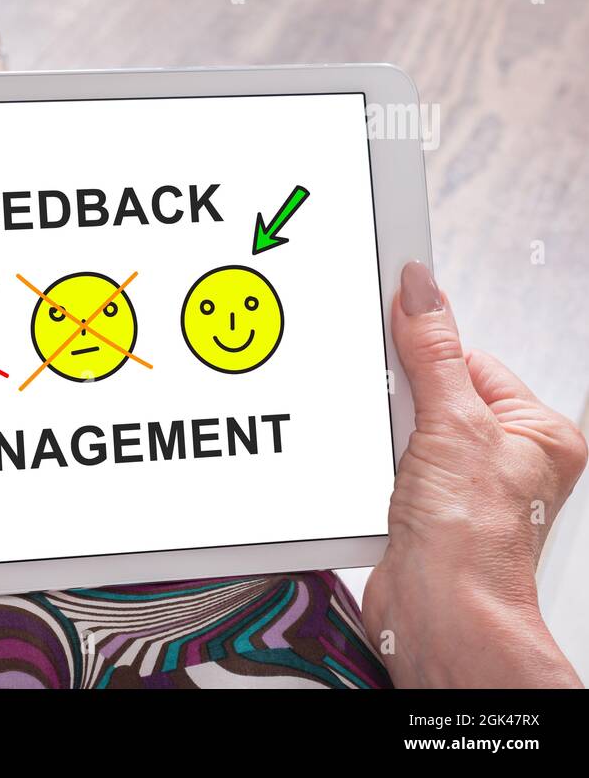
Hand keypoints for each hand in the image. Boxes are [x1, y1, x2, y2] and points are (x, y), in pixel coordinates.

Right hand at [363, 262, 585, 686]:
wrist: (438, 614)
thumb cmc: (476, 542)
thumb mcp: (454, 424)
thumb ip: (432, 352)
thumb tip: (420, 291)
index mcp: (536, 431)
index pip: (467, 358)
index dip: (427, 351)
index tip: (391, 330)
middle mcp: (501, 457)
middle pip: (430, 390)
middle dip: (401, 401)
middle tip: (403, 424)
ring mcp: (457, 482)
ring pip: (400, 425)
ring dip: (383, 437)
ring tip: (398, 464)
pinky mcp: (418, 504)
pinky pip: (382, 459)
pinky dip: (369, 463)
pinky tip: (379, 480)